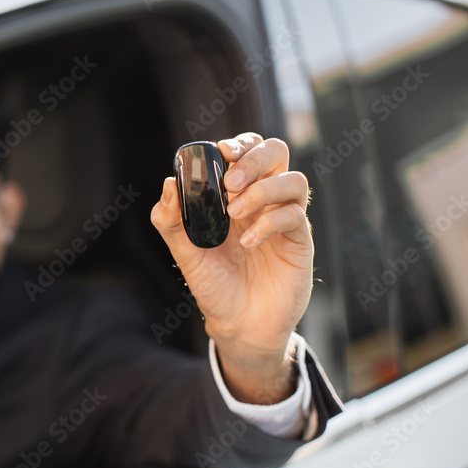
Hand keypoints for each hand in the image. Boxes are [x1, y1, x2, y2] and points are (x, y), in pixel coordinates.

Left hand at [150, 133, 311, 403]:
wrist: (238, 324)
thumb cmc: (214, 284)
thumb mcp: (184, 252)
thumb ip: (171, 221)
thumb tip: (168, 184)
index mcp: (235, 195)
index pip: (246, 151)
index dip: (237, 144)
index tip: (220, 152)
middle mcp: (263, 200)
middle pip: (276, 152)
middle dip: (253, 158)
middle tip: (230, 182)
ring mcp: (283, 219)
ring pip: (293, 180)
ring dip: (262, 190)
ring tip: (235, 214)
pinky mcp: (299, 241)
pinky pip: (295, 216)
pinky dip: (269, 223)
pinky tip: (248, 241)